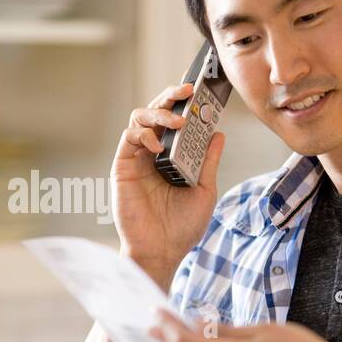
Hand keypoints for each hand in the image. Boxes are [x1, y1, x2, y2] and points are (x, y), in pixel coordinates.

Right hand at [111, 79, 225, 282]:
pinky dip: (144, 135)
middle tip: (187, 91)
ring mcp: (137, 159)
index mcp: (172, 157)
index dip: (183, 103)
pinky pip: (128, 138)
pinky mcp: (123, 167)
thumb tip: (218, 134)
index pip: (175, 121)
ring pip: (139, 118)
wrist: (163, 251)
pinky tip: (158, 147)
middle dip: (171, 97)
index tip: (199, 92)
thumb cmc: (182, 226)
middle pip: (156, 112)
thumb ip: (207, 161)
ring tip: (177, 121)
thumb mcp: (204, 190)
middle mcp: (152, 153)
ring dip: (158, 113)